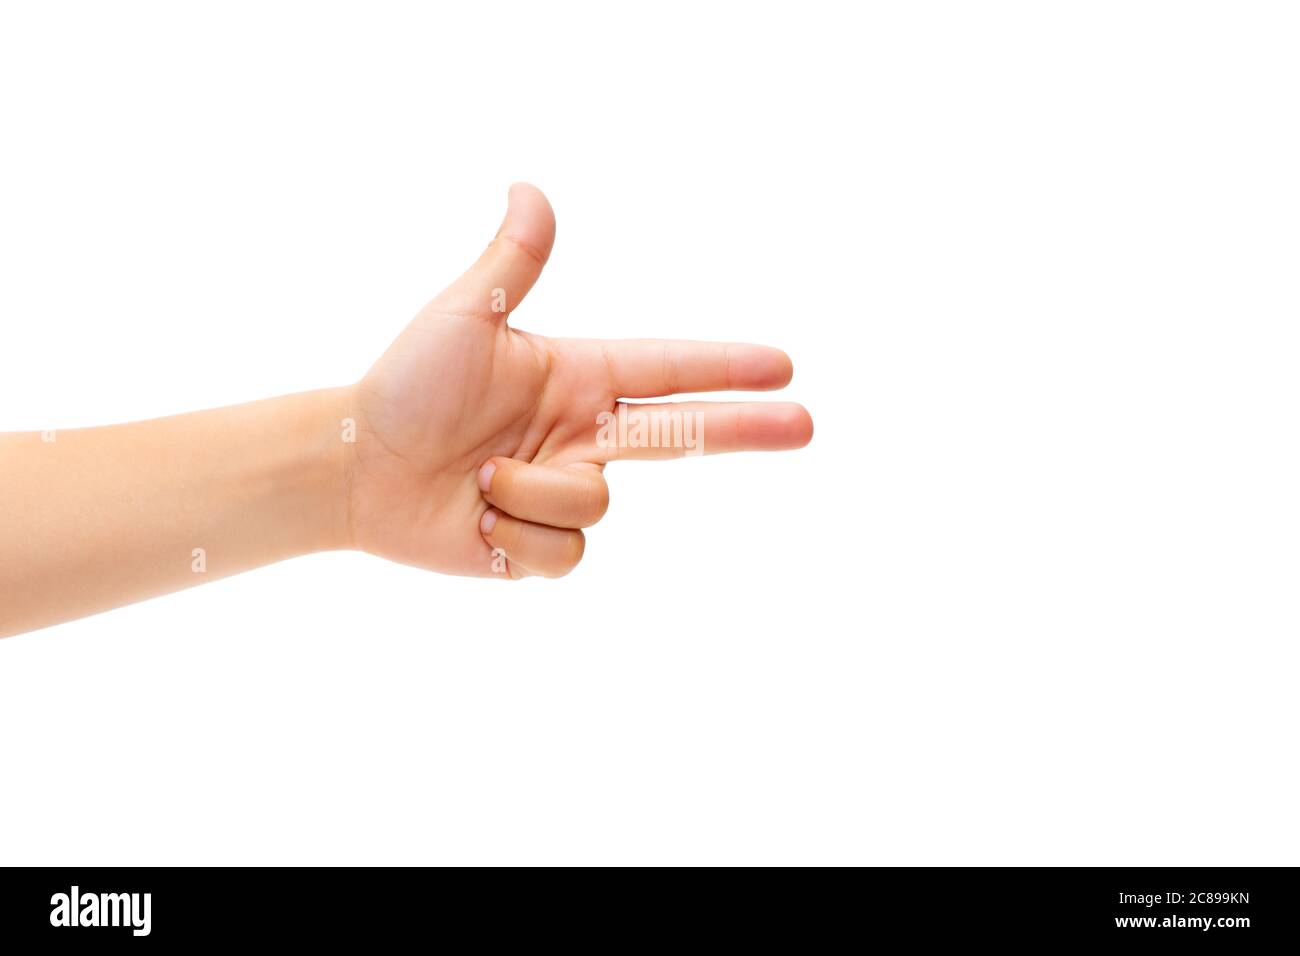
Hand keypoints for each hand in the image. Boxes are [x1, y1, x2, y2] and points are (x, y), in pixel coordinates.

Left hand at [347, 184, 812, 578]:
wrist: (354, 468)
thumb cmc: (404, 386)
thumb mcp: (463, 318)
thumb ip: (512, 262)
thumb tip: (530, 189)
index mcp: (577, 377)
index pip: (668, 369)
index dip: (725, 369)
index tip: (782, 366)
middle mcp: (582, 433)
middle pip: (683, 435)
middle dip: (744, 429)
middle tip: (806, 425)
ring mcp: (564, 490)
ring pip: (595, 504)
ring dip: (531, 489)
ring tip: (478, 477)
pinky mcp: (539, 545)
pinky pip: (564, 553)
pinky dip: (517, 536)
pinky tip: (478, 521)